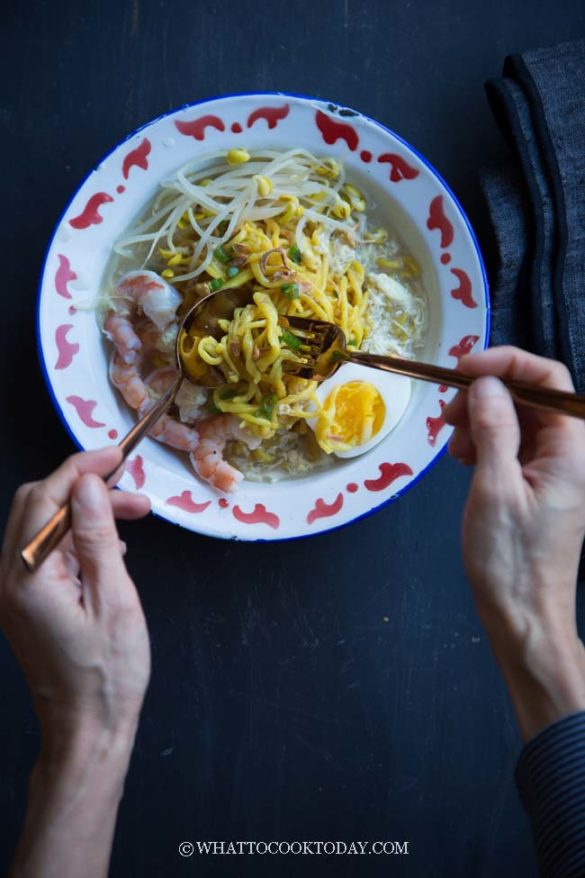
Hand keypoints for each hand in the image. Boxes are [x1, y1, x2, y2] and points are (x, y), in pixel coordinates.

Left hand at [0, 446, 150, 751]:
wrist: (87, 730)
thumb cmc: (108, 673)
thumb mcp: (114, 599)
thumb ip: (96, 536)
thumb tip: (88, 484)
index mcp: (27, 576)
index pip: (45, 498)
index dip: (81, 468)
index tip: (118, 454)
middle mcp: (8, 578)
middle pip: (36, 505)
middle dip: (84, 488)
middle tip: (132, 493)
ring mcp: (12, 591)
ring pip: (41, 525)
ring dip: (84, 512)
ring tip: (133, 518)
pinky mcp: (24, 602)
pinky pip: (44, 551)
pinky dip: (75, 537)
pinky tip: (110, 549)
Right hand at [444, 346, 584, 738]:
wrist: (523, 614)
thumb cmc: (511, 557)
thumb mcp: (494, 487)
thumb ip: (494, 428)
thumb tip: (486, 382)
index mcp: (572, 447)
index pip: (548, 379)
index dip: (506, 363)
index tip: (462, 370)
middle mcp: (570, 451)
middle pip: (530, 396)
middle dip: (486, 396)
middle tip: (447, 415)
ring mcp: (554, 468)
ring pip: (517, 419)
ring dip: (480, 421)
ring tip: (453, 448)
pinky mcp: (537, 483)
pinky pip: (512, 445)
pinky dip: (485, 443)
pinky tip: (463, 460)